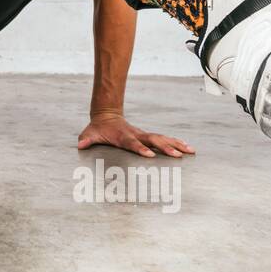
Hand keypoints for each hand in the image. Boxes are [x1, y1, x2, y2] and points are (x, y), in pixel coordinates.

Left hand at [77, 112, 194, 157]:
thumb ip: (86, 139)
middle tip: (178, 155)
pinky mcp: (148, 136)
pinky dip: (176, 142)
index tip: (149, 155)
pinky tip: (188, 148)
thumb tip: (80, 144)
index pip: (132, 143)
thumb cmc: (98, 128)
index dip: (140, 148)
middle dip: (165, 148)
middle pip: (153, 141)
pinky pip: (164, 139)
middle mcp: (136, 135)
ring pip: (162, 139)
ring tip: (190, 151)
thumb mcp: (90, 133)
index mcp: (123, 136)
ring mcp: (143, 134)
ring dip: (176, 144)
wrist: (107, 116)